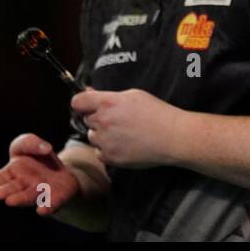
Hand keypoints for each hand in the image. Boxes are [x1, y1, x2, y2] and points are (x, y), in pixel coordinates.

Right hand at [0, 133, 82, 215]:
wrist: (61, 170)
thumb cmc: (36, 158)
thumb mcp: (27, 144)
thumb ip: (29, 142)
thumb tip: (46, 148)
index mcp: (11, 173)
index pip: (0, 178)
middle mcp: (22, 186)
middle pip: (13, 189)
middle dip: (6, 191)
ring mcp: (39, 192)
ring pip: (29, 196)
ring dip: (21, 199)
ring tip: (10, 201)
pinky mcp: (57, 197)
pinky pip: (52, 203)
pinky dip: (48, 207)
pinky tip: (42, 210)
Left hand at [71, 87, 185, 168]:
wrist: (172, 137)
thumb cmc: (157, 113)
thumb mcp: (134, 95)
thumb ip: (109, 95)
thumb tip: (89, 92)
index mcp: (107, 103)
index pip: (77, 102)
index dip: (83, 103)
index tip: (89, 106)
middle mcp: (102, 121)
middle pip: (86, 119)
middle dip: (98, 119)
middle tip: (118, 120)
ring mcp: (105, 141)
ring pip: (92, 136)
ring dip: (102, 135)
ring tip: (124, 134)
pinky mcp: (109, 157)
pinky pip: (99, 152)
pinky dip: (108, 150)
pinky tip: (125, 145)